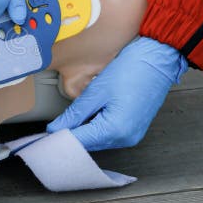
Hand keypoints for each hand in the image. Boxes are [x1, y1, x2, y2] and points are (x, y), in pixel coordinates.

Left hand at [47, 37, 187, 150]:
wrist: (159, 58)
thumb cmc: (132, 69)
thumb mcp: (96, 91)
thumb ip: (74, 114)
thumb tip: (55, 128)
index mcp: (115, 130)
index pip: (79, 142)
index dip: (58, 139)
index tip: (43, 136)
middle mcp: (125, 138)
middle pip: (88, 144)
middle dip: (69, 136)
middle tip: (51, 127)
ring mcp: (131, 135)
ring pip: (97, 140)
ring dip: (82, 132)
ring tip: (67, 120)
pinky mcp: (133, 129)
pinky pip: (108, 134)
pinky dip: (95, 127)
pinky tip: (87, 116)